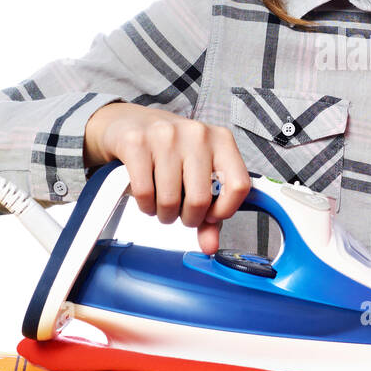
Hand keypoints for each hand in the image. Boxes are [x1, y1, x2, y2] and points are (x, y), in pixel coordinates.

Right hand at [83, 102, 250, 254]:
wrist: (130, 123)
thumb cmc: (171, 151)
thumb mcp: (197, 174)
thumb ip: (209, 213)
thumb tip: (210, 247)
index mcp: (221, 140)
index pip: (239, 185)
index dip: (225, 211)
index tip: (211, 215)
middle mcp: (197, 134)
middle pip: (200, 199)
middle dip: (188, 218)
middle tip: (181, 213)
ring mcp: (166, 136)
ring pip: (170, 200)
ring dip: (164, 214)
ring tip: (163, 204)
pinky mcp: (137, 143)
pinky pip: (144, 193)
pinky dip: (145, 205)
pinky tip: (147, 197)